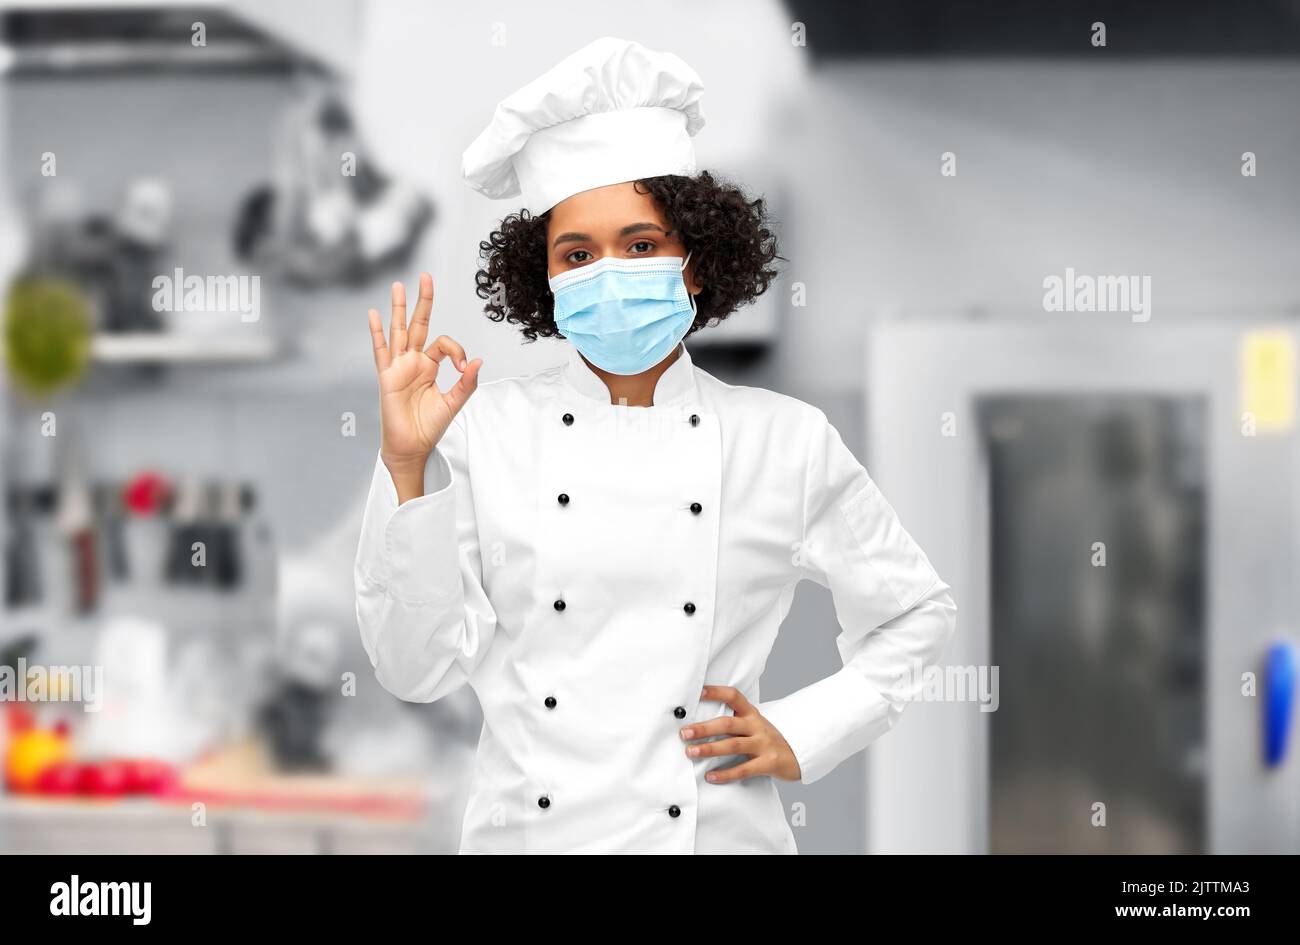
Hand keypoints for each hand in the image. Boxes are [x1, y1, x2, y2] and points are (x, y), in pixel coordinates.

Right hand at [368, 274, 481, 486]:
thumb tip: (478, 361)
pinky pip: (381, 351)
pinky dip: (377, 333)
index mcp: (430, 366)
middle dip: (423, 301)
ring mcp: (398, 367)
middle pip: (419, 325)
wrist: (411, 446)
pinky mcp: (386, 376)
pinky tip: (373, 315)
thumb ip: (466, 383)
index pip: (443, 343)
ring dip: (399, 309)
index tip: (463, 366)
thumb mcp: (454, 403)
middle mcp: (413, 362)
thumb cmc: (429, 426)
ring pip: (398, 331)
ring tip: (398, 286)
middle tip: (426, 277)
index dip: (457, 350)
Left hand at [680, 685, 801, 782]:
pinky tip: (710, 776)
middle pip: (728, 724)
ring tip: (691, 752)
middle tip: (684, 733)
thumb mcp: (753, 725)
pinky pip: (744, 769)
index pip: (734, 696)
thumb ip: (733, 722)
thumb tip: (698, 724)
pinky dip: (726, 774)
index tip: (698, 693)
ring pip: (733, 746)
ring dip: (710, 749)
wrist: (797, 755)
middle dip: (704, 728)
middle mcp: (757, 726)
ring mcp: (764, 744)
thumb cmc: (766, 739)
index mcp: (752, 714)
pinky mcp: (769, 763)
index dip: (716, 692)